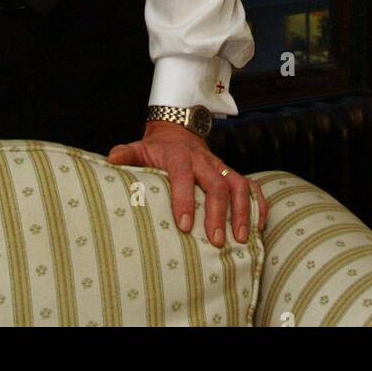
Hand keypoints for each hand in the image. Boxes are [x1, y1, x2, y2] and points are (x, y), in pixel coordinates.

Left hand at [107, 120, 268, 247]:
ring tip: (242, 238)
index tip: (183, 225)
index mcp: (179, 156)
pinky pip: (251, 186)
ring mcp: (221, 166)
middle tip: (216, 240)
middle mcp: (204, 161)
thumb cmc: (157, 149)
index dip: (184, 199)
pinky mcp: (232, 172)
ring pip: (238, 185)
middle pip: (216, 183)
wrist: (179, 130)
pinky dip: (258, 204)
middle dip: (218, 213)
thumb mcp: (140, 148)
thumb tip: (111, 159)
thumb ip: (126, 154)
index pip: (182, 176)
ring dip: (242, 211)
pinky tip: (259, 227)